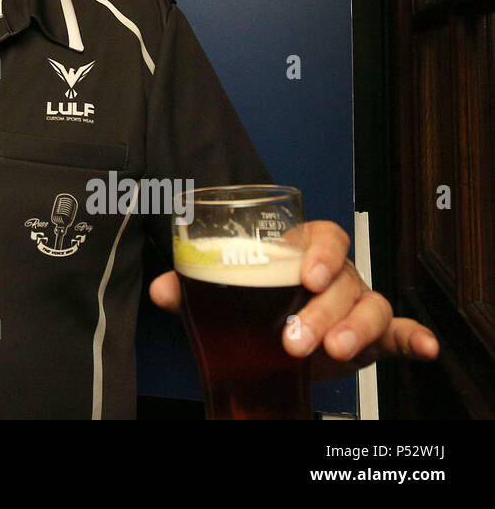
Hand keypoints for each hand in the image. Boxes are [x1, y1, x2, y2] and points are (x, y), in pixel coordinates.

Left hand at [149, 220, 438, 381]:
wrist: (266, 333)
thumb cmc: (251, 295)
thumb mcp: (220, 288)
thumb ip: (192, 284)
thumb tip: (164, 288)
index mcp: (302, 252)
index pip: (325, 236)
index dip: (322, 252)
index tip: (308, 274)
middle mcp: (336, 275)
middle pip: (344, 281)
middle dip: (322, 311)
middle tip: (296, 338)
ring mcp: (355, 305)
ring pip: (369, 308)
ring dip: (354, 329)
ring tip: (336, 351)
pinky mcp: (371, 338)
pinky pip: (397, 333)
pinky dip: (412, 338)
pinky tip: (423, 346)